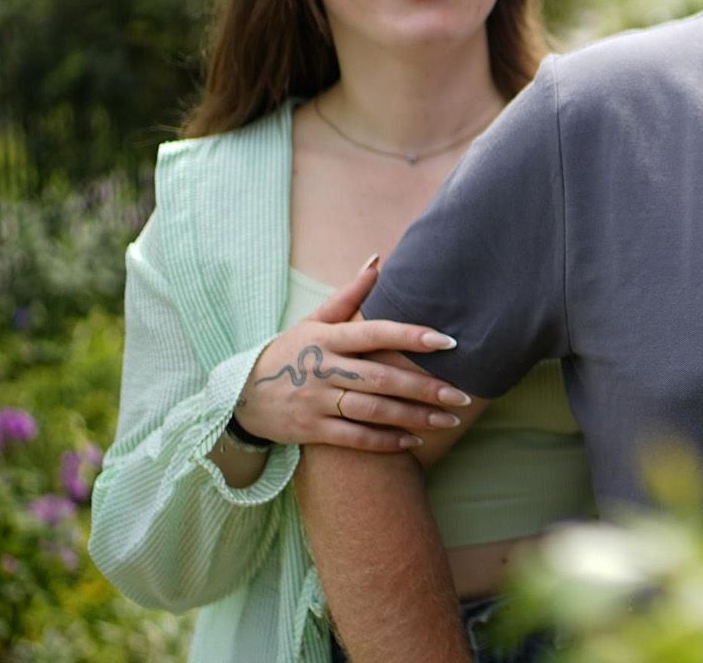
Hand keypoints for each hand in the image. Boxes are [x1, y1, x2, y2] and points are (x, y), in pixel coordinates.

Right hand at [232, 257, 471, 451]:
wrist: (240, 395)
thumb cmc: (290, 352)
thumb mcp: (313, 322)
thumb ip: (349, 296)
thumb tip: (378, 261)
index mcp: (328, 338)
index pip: (375, 333)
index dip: (412, 336)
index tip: (448, 342)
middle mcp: (324, 369)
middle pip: (382, 378)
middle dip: (425, 387)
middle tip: (462, 394)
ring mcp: (317, 401)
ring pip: (373, 411)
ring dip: (414, 416)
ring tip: (450, 418)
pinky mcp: (311, 430)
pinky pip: (355, 438)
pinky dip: (386, 441)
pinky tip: (415, 440)